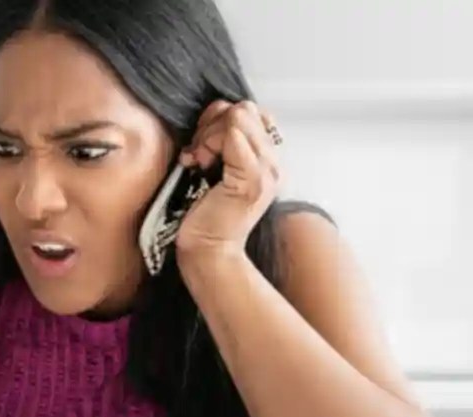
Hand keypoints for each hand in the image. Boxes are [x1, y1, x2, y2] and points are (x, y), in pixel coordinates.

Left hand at [176, 100, 283, 260]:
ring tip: (199, 161)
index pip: (250, 111)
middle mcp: (273, 163)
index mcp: (266, 159)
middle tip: (199, 153)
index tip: (203, 146)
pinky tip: (199, 164)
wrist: (208, 252)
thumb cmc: (205, 215)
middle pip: (244, 109)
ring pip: (238, 117)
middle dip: (212, 124)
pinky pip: (232, 135)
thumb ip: (223, 141)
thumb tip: (216, 113)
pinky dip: (208, 144)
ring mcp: (266, 170)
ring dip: (208, 134)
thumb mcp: (215, 168)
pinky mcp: (252, 179)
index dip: (220, 119)